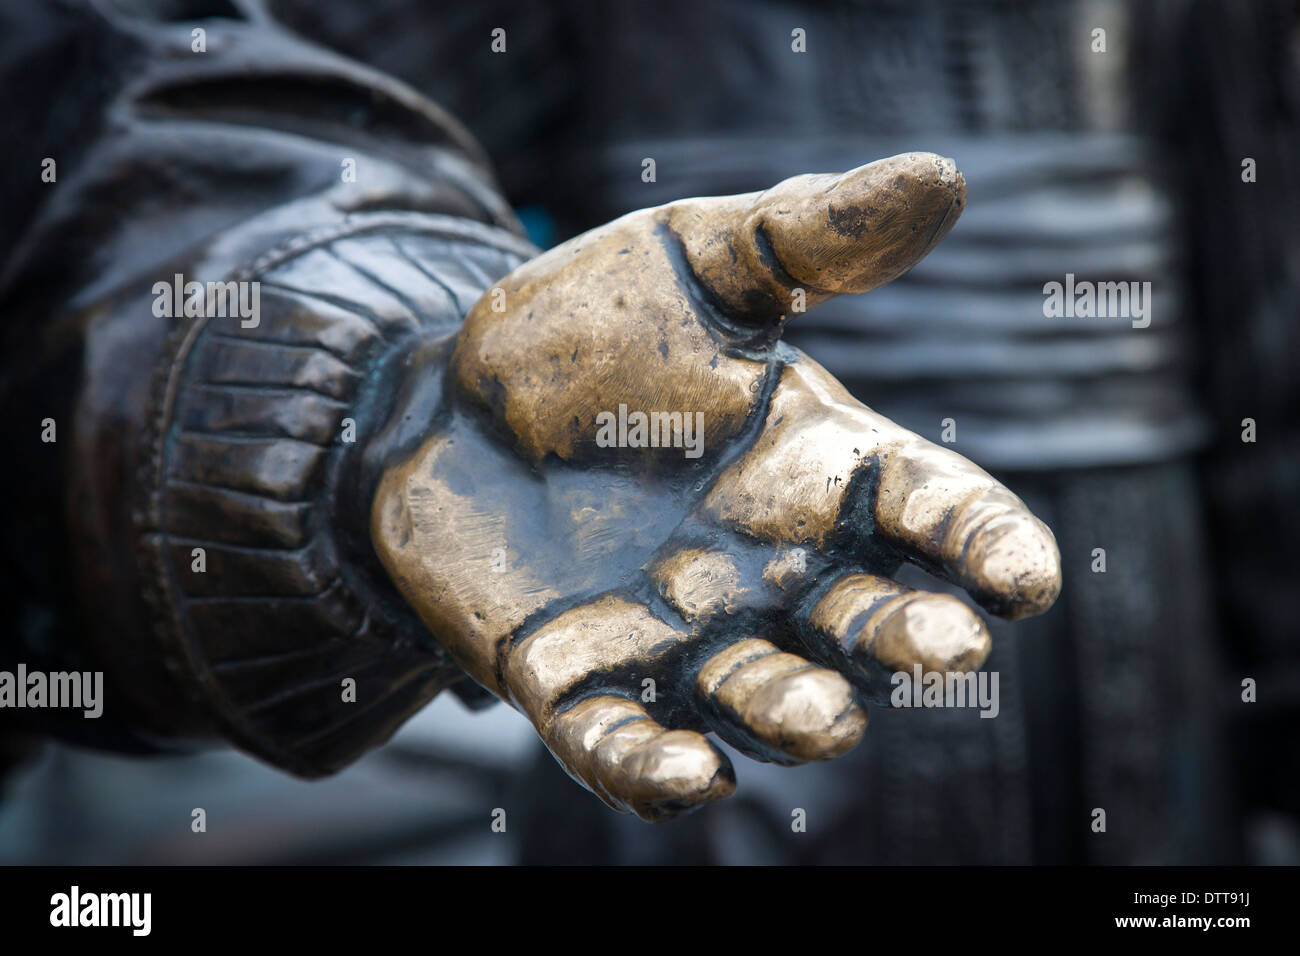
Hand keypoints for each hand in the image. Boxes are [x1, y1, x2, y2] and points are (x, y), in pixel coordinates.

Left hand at [372, 153, 1060, 820]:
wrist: (440, 399)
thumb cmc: (584, 331)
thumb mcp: (694, 263)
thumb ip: (805, 239)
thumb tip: (942, 178)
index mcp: (817, 468)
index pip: (933, 511)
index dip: (986, 545)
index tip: (1026, 576)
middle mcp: (768, 567)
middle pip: (867, 622)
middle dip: (909, 641)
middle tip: (945, 647)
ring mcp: (676, 633)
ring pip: (761, 698)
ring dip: (798, 714)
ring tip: (827, 714)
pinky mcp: (577, 677)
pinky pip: (624, 742)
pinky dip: (655, 770)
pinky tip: (689, 777)